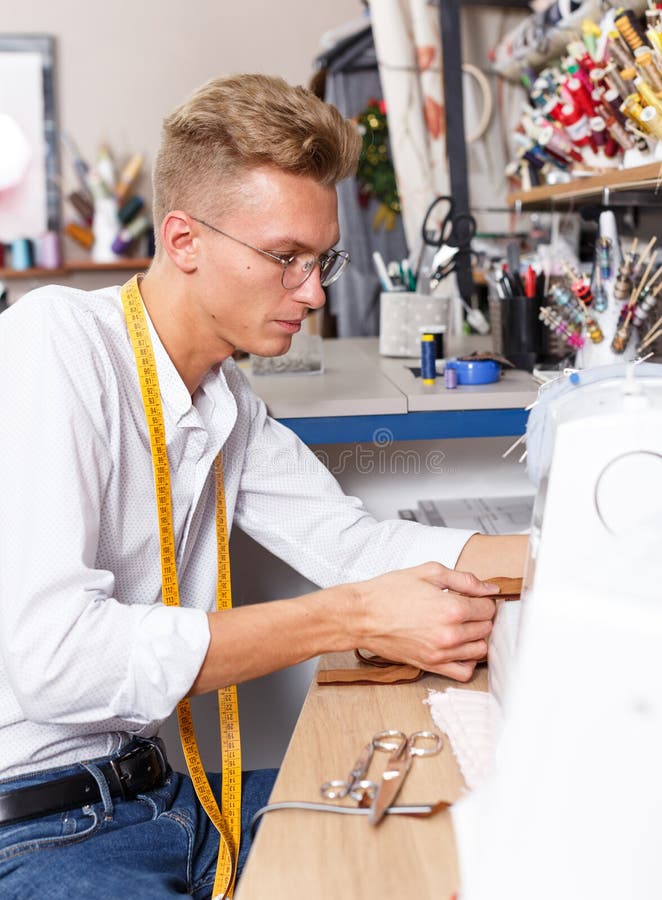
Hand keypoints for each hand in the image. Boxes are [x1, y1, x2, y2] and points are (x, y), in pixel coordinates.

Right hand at [351, 561, 497, 682]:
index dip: (484, 600)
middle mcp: (450, 634)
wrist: (362, 615)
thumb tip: (490, 588)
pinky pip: (463, 672)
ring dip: (476, 638)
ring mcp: (441, 653)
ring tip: (462, 626)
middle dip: (481, 617)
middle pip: (486, 629)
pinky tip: (458, 647)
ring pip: (479, 651)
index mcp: (452, 608)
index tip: (475, 597)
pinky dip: (467, 661)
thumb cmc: (390, 591)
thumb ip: (465, 579)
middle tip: (467, 608)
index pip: (489, 609)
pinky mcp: (430, 665)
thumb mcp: (429, 572)